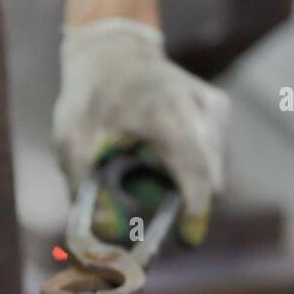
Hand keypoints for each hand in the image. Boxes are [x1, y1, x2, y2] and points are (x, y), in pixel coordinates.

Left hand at [53, 18, 229, 244]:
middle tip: (142, 195)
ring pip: (213, 171)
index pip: (195, 169)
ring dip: (181, 182)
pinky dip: (187, 167)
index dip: (195, 210)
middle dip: (182, 201)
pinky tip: (158, 150)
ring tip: (142, 160)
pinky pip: (212, 159)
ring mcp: (215, 108)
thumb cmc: (90, 99)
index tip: (186, 241)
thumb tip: (107, 234)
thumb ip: (87, 190)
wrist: (113, 53)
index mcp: (165, 112)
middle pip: (210, 178)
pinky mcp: (220, 111)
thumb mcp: (73, 143)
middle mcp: (199, 107)